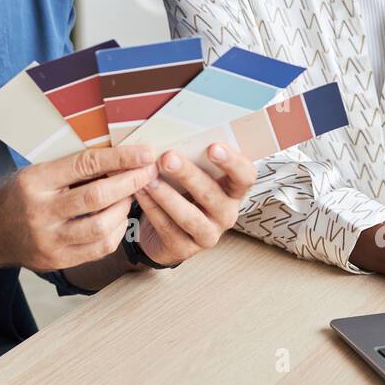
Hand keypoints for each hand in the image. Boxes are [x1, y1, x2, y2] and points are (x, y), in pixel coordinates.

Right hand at [0, 145, 157, 271]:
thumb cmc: (18, 194)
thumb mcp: (37, 171)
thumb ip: (73, 168)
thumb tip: (121, 156)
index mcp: (36, 181)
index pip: (85, 164)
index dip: (120, 158)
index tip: (145, 153)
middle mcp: (40, 212)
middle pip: (97, 197)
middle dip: (130, 183)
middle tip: (148, 172)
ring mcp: (49, 240)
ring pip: (102, 226)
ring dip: (125, 208)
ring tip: (130, 195)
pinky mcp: (57, 261)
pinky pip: (99, 247)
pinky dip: (117, 230)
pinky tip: (119, 218)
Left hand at [132, 143, 256, 266]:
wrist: (167, 230)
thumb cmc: (184, 191)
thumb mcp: (193, 175)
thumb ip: (191, 158)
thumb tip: (170, 135)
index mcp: (234, 190)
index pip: (245, 176)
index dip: (232, 162)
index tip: (212, 147)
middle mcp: (227, 214)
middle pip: (212, 194)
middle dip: (188, 175)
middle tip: (167, 158)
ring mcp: (208, 234)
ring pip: (189, 216)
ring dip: (167, 196)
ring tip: (148, 179)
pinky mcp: (186, 249)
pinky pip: (168, 228)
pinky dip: (152, 208)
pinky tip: (140, 193)